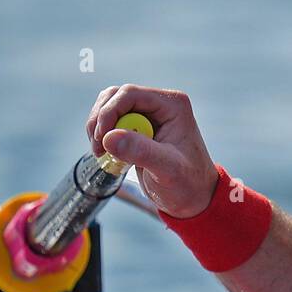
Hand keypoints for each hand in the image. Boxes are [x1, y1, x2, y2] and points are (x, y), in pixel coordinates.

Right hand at [86, 84, 218, 218]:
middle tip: (99, 149)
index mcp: (173, 105)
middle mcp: (160, 105)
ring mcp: (148, 114)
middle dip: (100, 121)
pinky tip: (107, 154)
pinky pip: (109, 121)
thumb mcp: (167, 169)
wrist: (193, 197)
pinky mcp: (137, 127)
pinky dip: (102, 135)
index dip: (109, 113)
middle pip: (115, 96)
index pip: (129, 94)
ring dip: (98, 128)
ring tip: (102, 153)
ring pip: (108, 106)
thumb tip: (109, 137)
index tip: (101, 141)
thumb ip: (141, 152)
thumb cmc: (187, 183)